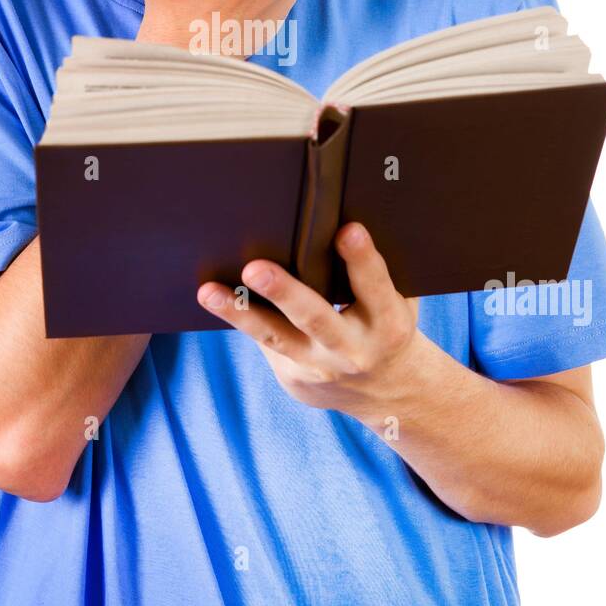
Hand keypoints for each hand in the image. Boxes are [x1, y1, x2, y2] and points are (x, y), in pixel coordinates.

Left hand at [196, 222, 419, 423]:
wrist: (384, 390)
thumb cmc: (385, 322)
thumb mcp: (397, 301)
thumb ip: (373, 273)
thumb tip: (338, 216)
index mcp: (388, 323)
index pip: (375, 287)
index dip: (362, 259)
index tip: (346, 229)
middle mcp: (352, 348)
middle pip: (315, 317)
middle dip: (284, 293)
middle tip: (255, 268)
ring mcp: (319, 366)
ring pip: (275, 336)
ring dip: (239, 313)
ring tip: (209, 291)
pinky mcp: (292, 376)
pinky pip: (264, 341)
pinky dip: (239, 317)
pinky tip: (213, 296)